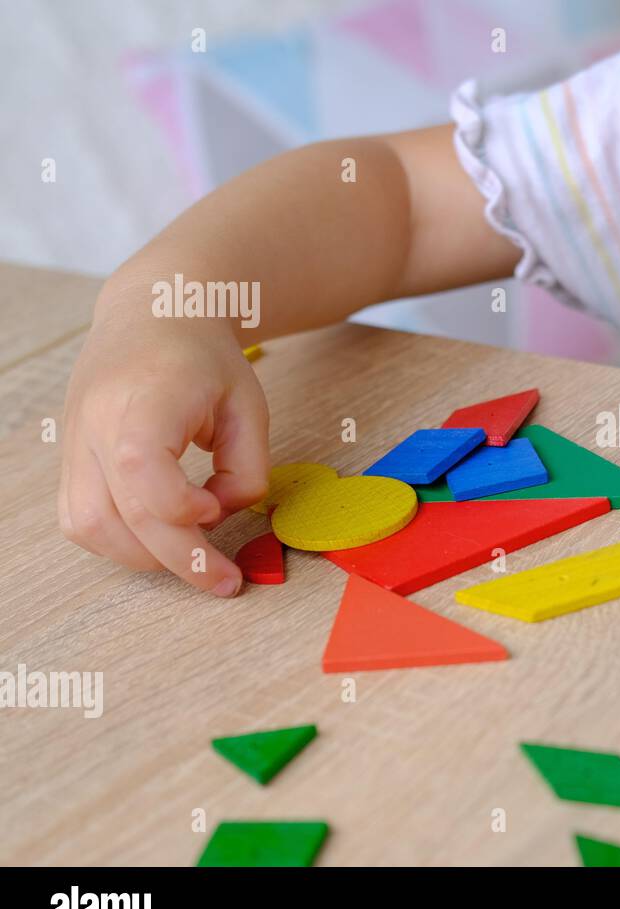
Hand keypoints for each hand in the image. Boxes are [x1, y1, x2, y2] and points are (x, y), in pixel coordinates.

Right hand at [59, 290, 269, 594]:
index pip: (140, 473)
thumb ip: (247, 467)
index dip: (182, 509)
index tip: (218, 511)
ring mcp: (74, 444)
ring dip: (145, 557)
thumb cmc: (205, 361)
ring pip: (89, 527)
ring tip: (196, 558)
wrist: (151, 317)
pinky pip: (80, 521)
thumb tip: (222, 516)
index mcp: (141, 400)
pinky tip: (160, 537)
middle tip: (226, 582)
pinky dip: (120, 543)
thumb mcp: (250, 405)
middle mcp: (94, 424)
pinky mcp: (69, 460)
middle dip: (178, 560)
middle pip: (117, 515)